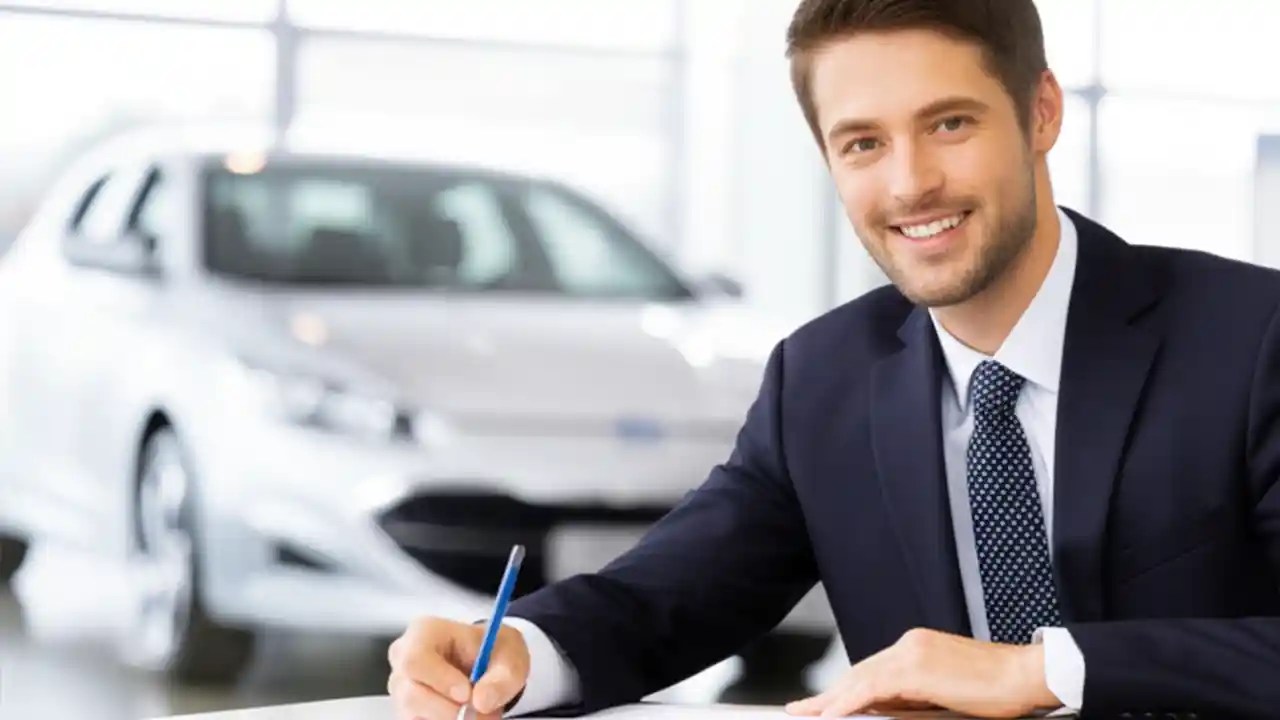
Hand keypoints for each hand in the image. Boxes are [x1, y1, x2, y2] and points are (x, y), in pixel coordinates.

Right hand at [387, 617, 530, 719]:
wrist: (489, 663)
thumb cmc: (494, 651)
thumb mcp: (510, 657)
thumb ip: (501, 678)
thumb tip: (482, 701)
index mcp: (425, 632)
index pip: (416, 659)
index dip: (440, 680)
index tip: (467, 694)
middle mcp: (404, 659)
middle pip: (412, 694)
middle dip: (451, 710)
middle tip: (485, 714)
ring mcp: (401, 687)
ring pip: (414, 714)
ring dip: (451, 719)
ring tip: (482, 714)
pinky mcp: (406, 709)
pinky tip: (465, 715)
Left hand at [784, 628, 1058, 717]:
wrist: (1026, 676)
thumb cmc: (997, 688)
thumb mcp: (946, 692)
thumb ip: (913, 696)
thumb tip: (883, 709)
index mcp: (916, 647)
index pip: (871, 669)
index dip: (844, 687)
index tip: (823, 701)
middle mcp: (909, 644)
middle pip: (860, 672)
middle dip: (830, 694)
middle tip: (803, 709)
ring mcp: (911, 652)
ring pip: (860, 679)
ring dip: (832, 700)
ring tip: (809, 714)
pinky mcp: (915, 667)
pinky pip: (871, 689)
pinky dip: (848, 702)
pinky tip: (832, 714)